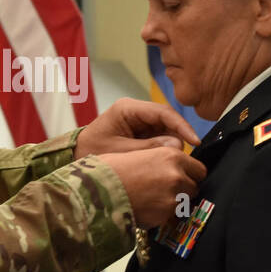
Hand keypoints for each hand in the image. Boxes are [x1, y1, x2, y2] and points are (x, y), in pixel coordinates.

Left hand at [74, 98, 200, 159]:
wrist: (76, 157)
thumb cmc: (92, 151)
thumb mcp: (121, 152)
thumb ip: (149, 148)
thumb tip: (177, 145)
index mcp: (128, 108)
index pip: (163, 112)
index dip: (181, 126)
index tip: (194, 140)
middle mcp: (136, 111)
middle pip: (167, 120)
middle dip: (178, 138)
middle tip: (182, 159)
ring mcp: (139, 120)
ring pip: (166, 130)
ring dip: (172, 145)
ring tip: (172, 163)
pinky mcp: (141, 131)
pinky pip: (160, 137)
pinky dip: (165, 149)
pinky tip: (166, 162)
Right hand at [98, 146, 206, 228]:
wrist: (96, 191)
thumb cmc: (111, 170)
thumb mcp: (140, 154)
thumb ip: (162, 159)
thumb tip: (174, 167)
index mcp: (171, 156)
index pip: (199, 169)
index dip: (190, 174)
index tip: (181, 177)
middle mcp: (177, 176)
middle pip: (194, 187)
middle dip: (183, 190)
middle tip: (164, 190)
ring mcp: (172, 198)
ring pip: (184, 203)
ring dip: (173, 203)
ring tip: (151, 200)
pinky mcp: (164, 216)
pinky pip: (170, 216)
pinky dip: (161, 214)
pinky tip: (145, 208)